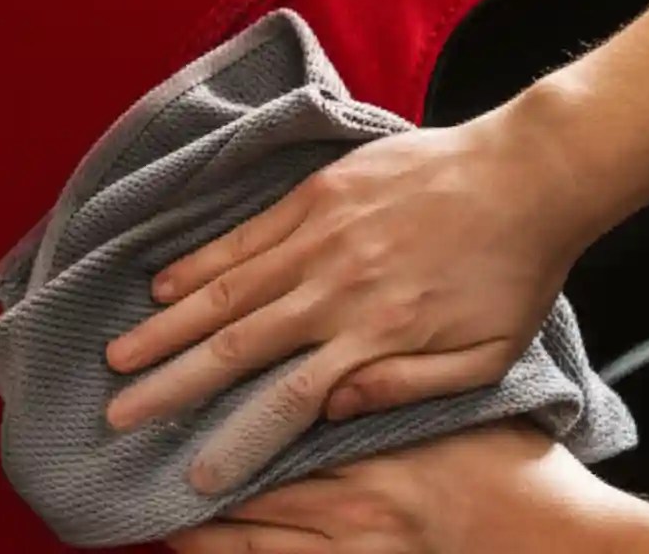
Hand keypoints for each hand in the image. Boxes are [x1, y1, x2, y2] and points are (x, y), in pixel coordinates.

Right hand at [105, 115, 600, 493]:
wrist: (530, 173)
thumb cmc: (514, 271)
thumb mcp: (487, 355)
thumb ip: (408, 389)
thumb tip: (332, 410)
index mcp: (376, 336)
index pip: (287, 402)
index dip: (235, 440)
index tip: (193, 475)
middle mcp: (335, 290)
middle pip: (234, 348)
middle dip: (170, 385)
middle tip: (119, 413)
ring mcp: (320, 237)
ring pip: (226, 291)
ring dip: (166, 327)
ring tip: (118, 355)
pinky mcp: (316, 195)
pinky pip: (245, 235)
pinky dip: (198, 262)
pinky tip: (160, 286)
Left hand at [165, 421, 615, 553]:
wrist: (558, 543)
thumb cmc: (510, 469)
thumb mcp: (459, 410)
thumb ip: (394, 390)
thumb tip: (330, 384)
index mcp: (369, 458)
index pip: (271, 441)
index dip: (219, 436)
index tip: (176, 424)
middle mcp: (351, 515)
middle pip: (248, 505)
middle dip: (194, 493)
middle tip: (143, 475)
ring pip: (254, 553)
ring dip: (204, 540)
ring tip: (162, 527)